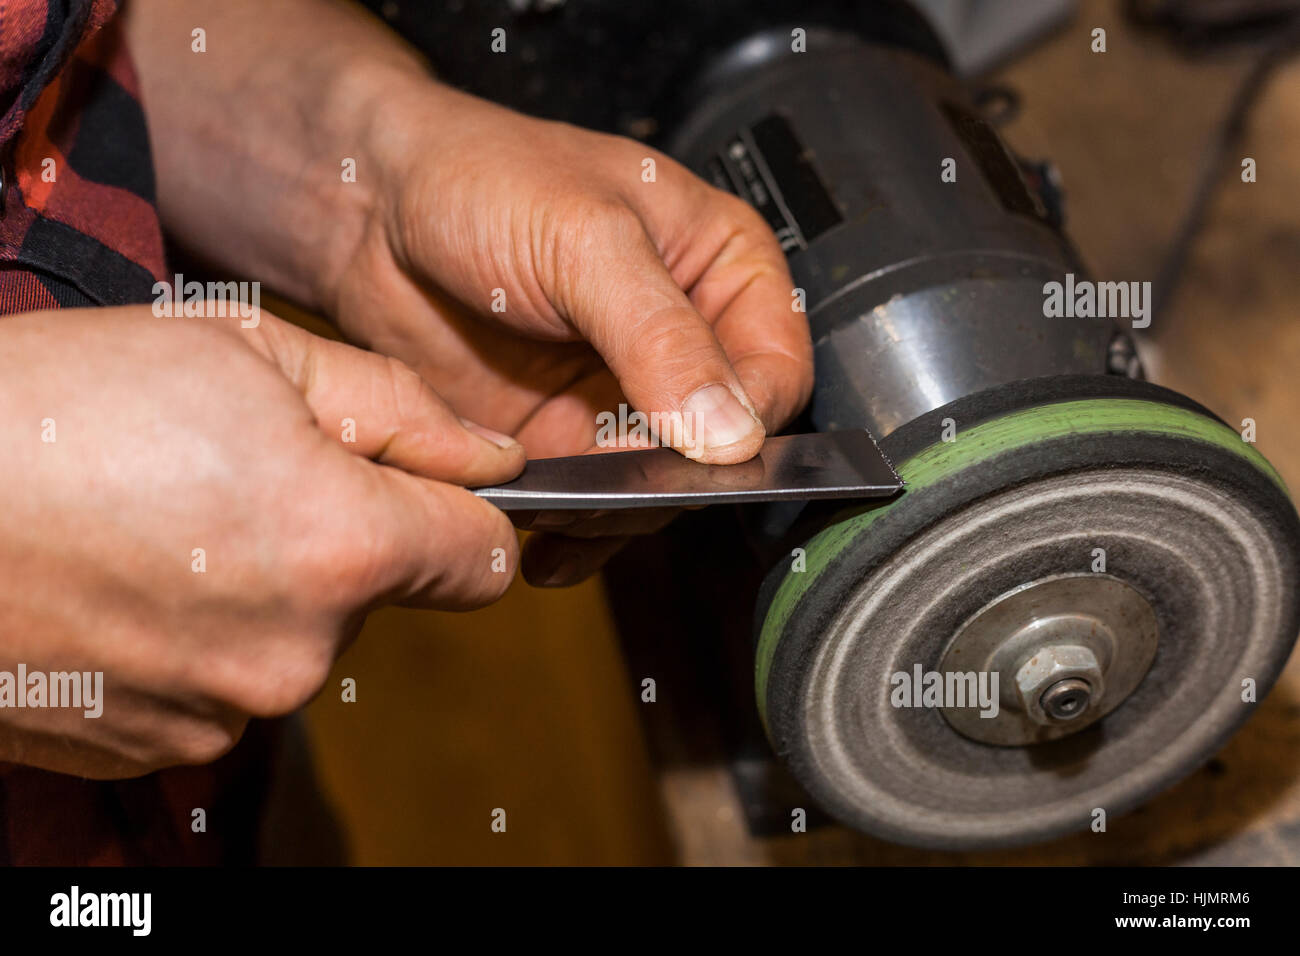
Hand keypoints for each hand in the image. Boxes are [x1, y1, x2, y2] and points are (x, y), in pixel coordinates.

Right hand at [0, 308, 522, 777]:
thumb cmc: (51, 408)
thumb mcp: (241, 350)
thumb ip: (395, 407)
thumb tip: (490, 456)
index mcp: (339, 547)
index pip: (483, 558)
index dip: (462, 511)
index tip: (421, 486)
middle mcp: (298, 652)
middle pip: (384, 593)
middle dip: (342, 534)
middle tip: (238, 472)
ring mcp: (225, 713)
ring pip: (302, 637)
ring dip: (267, 584)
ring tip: (164, 520)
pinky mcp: (162, 748)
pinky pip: (229, 683)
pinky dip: (204, 635)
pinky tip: (129, 578)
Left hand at [331, 83, 814, 582]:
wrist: (371, 208)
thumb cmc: (480, 178)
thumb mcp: (584, 240)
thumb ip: (659, 334)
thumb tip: (729, 431)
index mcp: (722, 270)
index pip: (777, 374)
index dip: (744, 424)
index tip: (692, 452)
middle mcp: (686, 341)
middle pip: (722, 447)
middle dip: (670, 480)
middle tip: (610, 493)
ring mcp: (625, 396)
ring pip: (659, 486)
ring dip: (617, 514)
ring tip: (562, 515)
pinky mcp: (567, 438)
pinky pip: (595, 505)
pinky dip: (576, 532)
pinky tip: (547, 542)